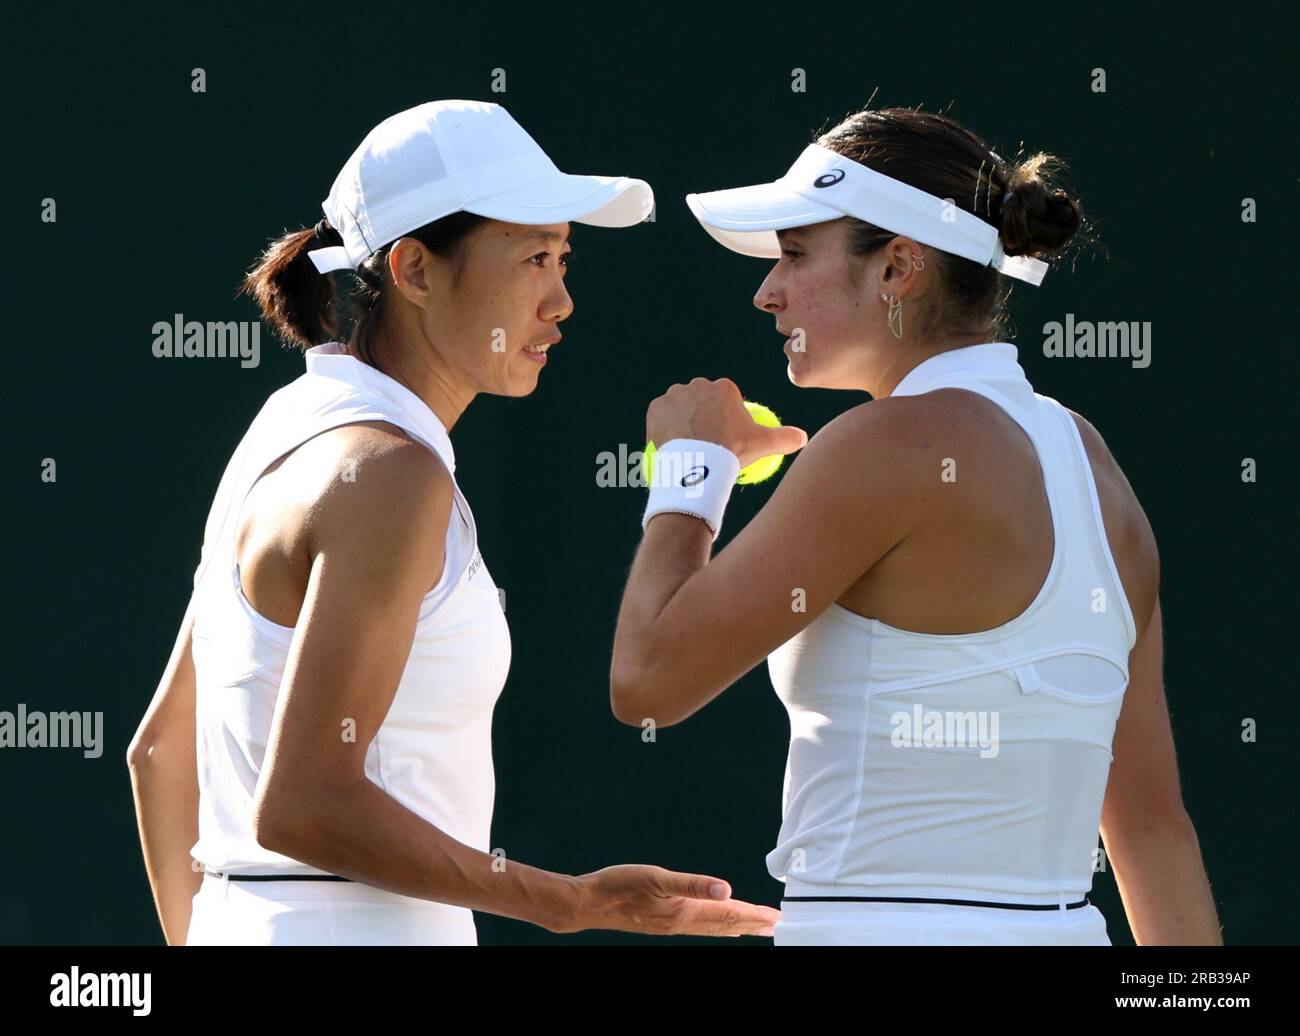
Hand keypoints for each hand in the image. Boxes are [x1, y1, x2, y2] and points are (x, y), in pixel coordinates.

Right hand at [561, 864, 779, 936]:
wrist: (588, 903)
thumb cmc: (618, 886)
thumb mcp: (655, 877)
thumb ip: (692, 884)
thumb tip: (725, 890)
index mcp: (683, 911)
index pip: (727, 915)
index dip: (753, 915)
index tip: (776, 918)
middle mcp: (680, 922)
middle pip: (724, 925)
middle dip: (752, 924)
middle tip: (776, 925)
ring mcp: (671, 925)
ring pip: (713, 928)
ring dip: (736, 926)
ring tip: (755, 927)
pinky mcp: (662, 922)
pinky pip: (699, 928)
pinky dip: (716, 926)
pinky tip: (716, 924)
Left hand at [646, 378, 807, 470]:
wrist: (697, 463)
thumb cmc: (732, 450)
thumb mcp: (763, 443)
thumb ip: (785, 437)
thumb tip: (804, 437)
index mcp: (724, 388)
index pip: (724, 400)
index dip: (725, 419)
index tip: (724, 438)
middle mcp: (698, 385)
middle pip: (701, 401)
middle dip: (703, 416)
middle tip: (705, 443)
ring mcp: (675, 395)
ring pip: (680, 407)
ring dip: (683, 420)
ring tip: (688, 445)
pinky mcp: (655, 408)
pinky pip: (661, 417)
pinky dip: (664, 427)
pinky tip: (672, 443)